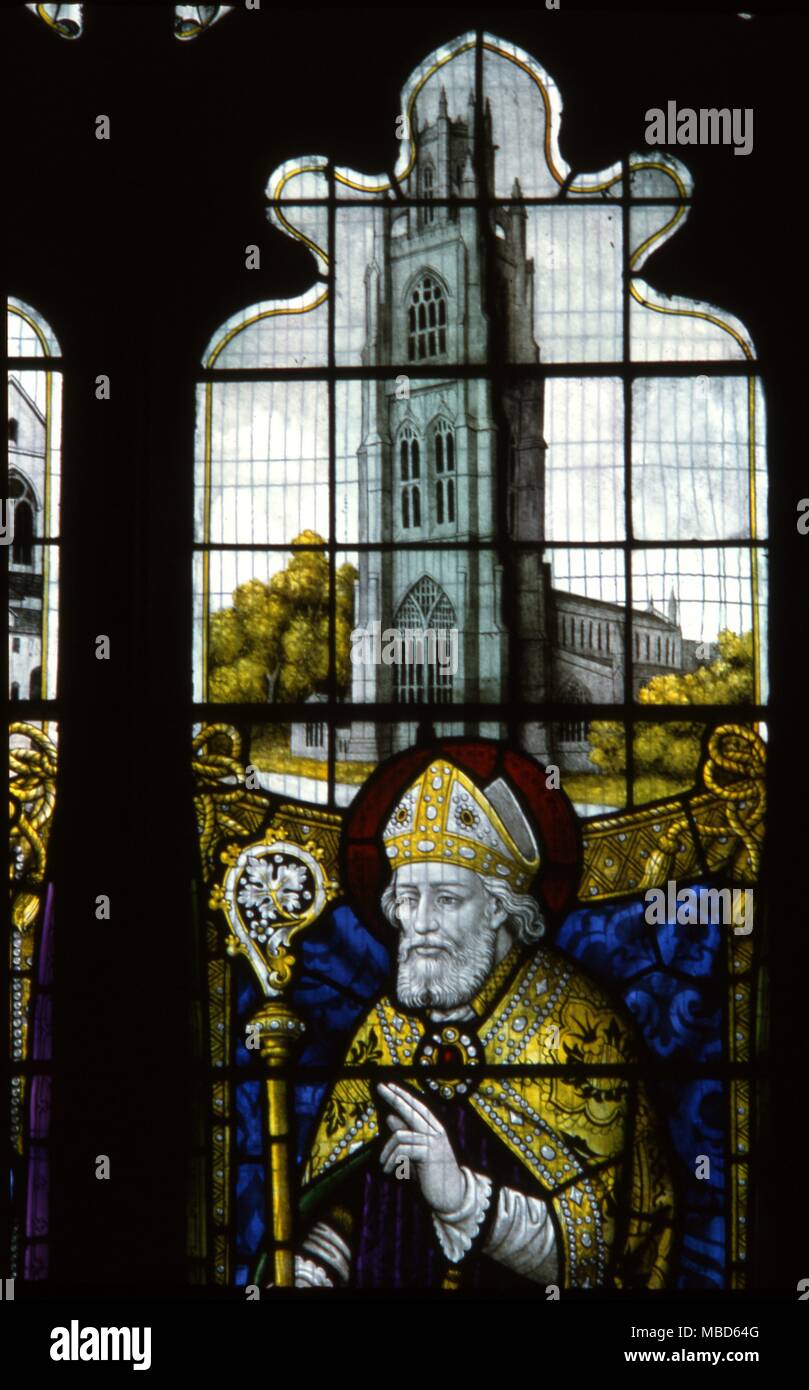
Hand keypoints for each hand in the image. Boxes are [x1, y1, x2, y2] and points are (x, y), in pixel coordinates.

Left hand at [377, 1082, 464, 1215]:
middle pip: (411, 1109)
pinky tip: (389, 1170)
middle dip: (393, 1097)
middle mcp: (436, 1131)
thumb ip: (405, 1136)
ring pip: (400, 1135)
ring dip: (386, 1151)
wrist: (450, 1197)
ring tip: (383, 1164)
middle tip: (379, 1087)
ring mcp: (433, 1141)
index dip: (402, 1095)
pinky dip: (392, 1160)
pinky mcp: (429, 1153)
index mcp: (434, 1128)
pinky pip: (402, 1150)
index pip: (416, 1106)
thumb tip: (390, 1116)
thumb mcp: (415, 1153)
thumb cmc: (431, 1175)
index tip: (387, 1086)